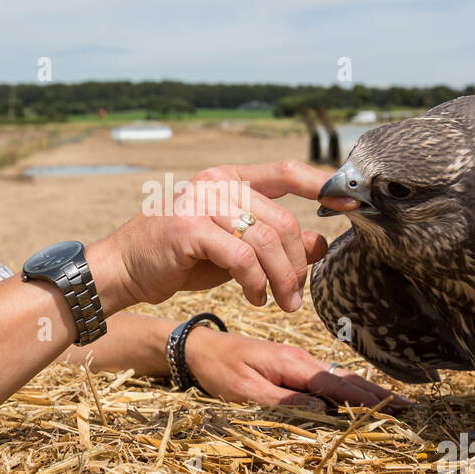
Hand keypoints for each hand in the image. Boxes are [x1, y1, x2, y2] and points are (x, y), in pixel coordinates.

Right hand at [88, 159, 354, 314]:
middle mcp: (216, 182)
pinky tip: (254, 298)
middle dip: (298, 264)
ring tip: (281, 303)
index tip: (352, 204)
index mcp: (229, 177)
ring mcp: (201, 202)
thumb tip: (321, 243)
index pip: (286, 170)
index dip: (322, 185)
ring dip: (281, 280)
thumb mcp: (235, 249)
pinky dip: (255, 283)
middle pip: (283, 220)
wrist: (123, 270)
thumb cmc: (180, 258)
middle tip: (296, 296)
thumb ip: (274, 243)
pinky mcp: (188, 228)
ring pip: (266, 241)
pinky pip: (241, 257)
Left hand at [182, 327, 411, 411]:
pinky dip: (347, 388)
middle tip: (408, 409)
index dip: (369, 400)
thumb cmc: (218, 369)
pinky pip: (325, 379)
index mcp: (293, 364)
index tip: (397, 408)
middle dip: (378, 395)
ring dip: (366, 392)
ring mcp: (297, 362)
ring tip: (392, 404)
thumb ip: (283, 402)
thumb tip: (322, 411)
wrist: (198, 347)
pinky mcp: (290, 367)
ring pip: (339, 378)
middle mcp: (301, 360)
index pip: (339, 385)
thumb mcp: (245, 391)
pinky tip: (357, 397)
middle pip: (347, 380)